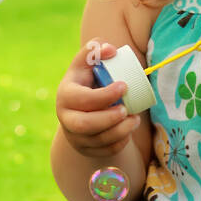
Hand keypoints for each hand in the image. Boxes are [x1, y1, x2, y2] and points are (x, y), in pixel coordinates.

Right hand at [55, 40, 141, 159]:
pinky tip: (128, 131)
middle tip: (127, 110)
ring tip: (134, 120)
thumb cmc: (89, 79)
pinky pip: (105, 151)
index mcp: (66, 95)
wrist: (83, 106)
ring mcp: (75, 136)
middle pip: (85, 125)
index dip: (104, 95)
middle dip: (109, 119)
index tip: (124, 86)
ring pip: (97, 140)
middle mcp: (66, 118)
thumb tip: (111, 50)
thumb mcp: (89, 61)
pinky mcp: (86, 149)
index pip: (82, 99)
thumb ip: (96, 49)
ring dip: (120, 131)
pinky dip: (120, 143)